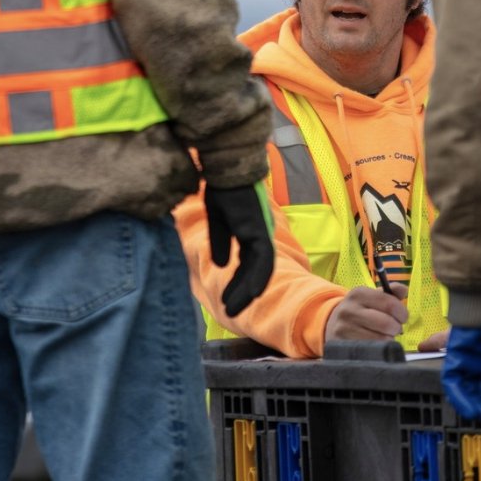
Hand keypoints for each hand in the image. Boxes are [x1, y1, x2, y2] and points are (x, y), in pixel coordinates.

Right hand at [204, 182, 274, 316]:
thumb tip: (221, 265)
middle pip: (255, 270)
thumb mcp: (217, 220)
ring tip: (233, 309)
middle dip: (242, 292)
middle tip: (230, 311)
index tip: (227, 299)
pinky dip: (257, 278)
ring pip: (260, 270)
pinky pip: (263, 260)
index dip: (238, 282)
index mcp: (249, 231)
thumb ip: (220, 242)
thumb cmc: (223, 189)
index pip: (246, 263)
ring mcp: (262, 233)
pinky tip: (250, 294)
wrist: (226, 170)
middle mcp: (259, 234)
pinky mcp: (261, 231)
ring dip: (248, 291)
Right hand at [325, 284, 407, 342]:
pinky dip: (380, 350)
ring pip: (381, 340)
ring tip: (385, 335)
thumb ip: (390, 293)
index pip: (389, 304)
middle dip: (397, 327)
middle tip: (396, 328)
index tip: (403, 317)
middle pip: (386, 323)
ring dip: (390, 340)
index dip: (402, 313)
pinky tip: (378, 344)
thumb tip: (404, 290)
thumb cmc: (360, 309)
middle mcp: (349, 310)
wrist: (333, 324)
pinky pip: (373, 352)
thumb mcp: (371, 296)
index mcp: (358, 293)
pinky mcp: (344, 347)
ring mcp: (344, 330)